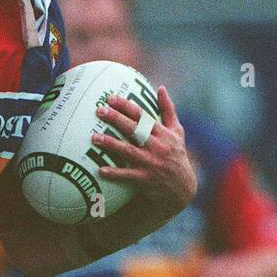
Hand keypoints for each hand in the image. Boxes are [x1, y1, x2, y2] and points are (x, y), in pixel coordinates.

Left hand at [93, 85, 196, 212]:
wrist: (182, 188)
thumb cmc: (177, 155)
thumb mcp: (177, 131)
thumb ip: (168, 110)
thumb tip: (161, 88)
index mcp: (163, 133)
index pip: (143, 116)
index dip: (126, 106)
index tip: (110, 98)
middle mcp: (157, 146)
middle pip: (134, 129)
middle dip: (116, 119)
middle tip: (99, 111)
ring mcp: (151, 163)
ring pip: (129, 151)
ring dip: (111, 144)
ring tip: (94, 138)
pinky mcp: (146, 180)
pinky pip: (128, 176)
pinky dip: (115, 173)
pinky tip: (101, 170)